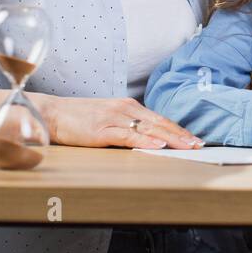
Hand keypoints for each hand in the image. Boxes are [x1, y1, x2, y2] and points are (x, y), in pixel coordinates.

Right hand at [38, 94, 201, 149]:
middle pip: (159, 123)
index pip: (159, 119)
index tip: (194, 138)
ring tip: (187, 146)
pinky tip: (159, 146)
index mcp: (128, 106)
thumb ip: (127, 125)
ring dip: (171, 139)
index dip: (178, 129)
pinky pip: (128, 136)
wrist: (52, 113)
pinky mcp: (101, 130)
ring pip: (148, 129)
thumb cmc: (79, 118)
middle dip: (181, 135)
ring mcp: (113, 118)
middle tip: (199, 144)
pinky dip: (145, 140)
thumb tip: (147, 137)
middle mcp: (124, 109)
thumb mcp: (108, 118)